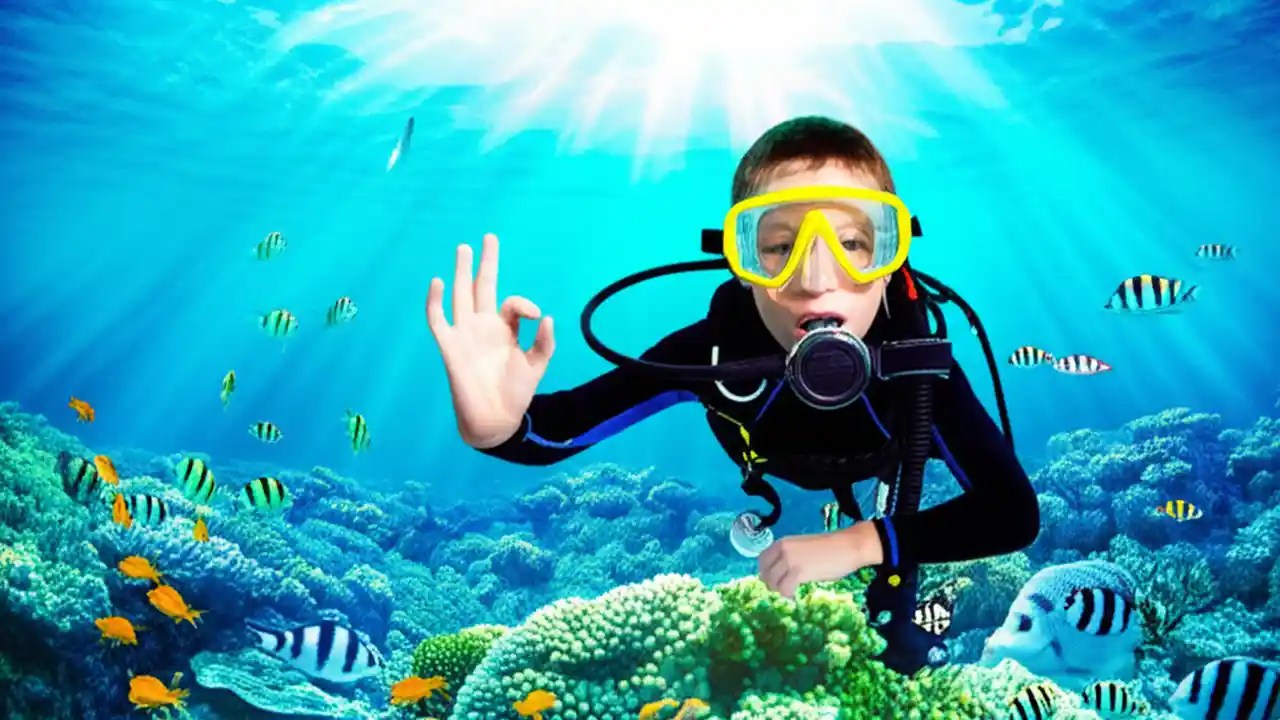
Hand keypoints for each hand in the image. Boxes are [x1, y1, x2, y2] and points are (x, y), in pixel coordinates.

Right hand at [426, 233, 555, 448]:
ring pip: (460, 296)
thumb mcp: (537, 366)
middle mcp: (483, 327)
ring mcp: (465, 334)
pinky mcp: (449, 347)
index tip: (537, 315)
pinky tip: (438, 282)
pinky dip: (435, 302)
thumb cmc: (515, 393)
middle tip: (489, 237)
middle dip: (486, 263)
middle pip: (482, 287)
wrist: (496, 420)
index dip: (524, 303)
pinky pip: (437, 320)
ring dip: (462, 272)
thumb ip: (545, 343)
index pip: (512, 304)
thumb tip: (548, 318)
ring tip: (464, 248)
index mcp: (505, 330)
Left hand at [757, 522, 883, 598]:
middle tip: (783, 588)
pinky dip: (788, 595)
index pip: (762, 560)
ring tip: (791, 591)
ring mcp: (789, 560)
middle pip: (765, 573)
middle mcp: (782, 550)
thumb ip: (790, 556)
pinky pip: (784, 589)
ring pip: (773, 582)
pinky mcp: (798, 572)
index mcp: (782, 542)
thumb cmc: (830, 548)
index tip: (774, 579)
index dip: (766, 572)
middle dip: (772, 584)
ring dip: (780, 590)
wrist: (847, 546)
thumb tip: (780, 573)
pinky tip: (795, 595)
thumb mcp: (803, 548)